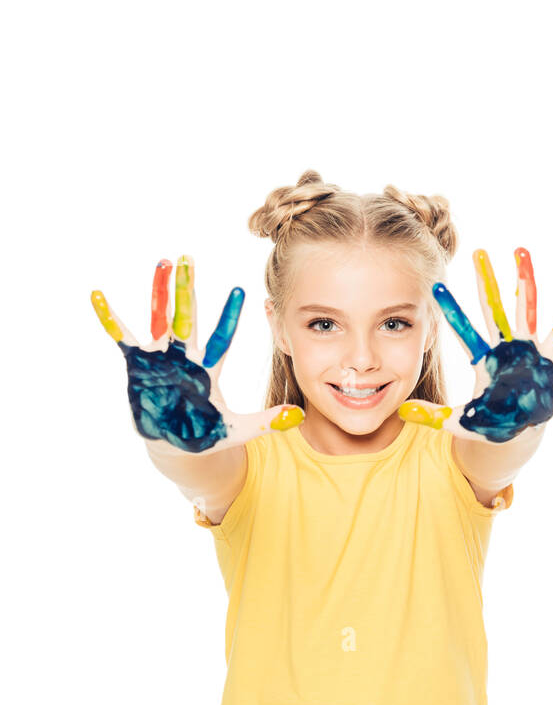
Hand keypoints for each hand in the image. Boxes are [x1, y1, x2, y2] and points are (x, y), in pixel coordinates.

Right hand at [91, 256, 303, 454]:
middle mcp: (185, 356)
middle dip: (187, 289)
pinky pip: (122, 337)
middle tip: (189, 257)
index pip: (222, 337)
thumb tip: (301, 414)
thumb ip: (268, 421)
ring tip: (162, 263)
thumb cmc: (206, 434)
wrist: (176, 446)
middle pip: (187, 317)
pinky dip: (111, 318)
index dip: (229, 315)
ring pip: (160, 317)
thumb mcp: (239, 429)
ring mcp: (161, 357)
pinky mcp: (138, 364)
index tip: (241, 290)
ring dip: (159, 291)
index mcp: (208, 368)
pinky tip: (99, 295)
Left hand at [400, 248, 552, 442]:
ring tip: (521, 253)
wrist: (522, 431)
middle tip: (478, 252)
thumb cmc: (492, 423)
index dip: (451, 310)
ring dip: (524, 281)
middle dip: (486, 280)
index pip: (463, 329)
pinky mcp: (549, 356)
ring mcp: (528, 348)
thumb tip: (401, 412)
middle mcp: (504, 346)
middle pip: (493, 307)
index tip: (435, 287)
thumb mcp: (460, 421)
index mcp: (483, 358)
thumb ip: (433, 415)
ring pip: (525, 308)